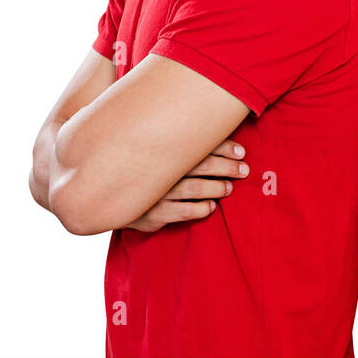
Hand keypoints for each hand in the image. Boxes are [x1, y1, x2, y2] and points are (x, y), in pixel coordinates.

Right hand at [125, 138, 249, 232]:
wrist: (114, 196)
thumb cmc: (149, 174)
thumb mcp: (162, 158)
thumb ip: (187, 148)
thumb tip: (225, 143)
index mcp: (166, 152)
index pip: (199, 145)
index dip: (223, 147)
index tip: (241, 152)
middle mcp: (162, 170)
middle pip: (200, 165)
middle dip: (226, 166)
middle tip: (243, 170)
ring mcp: (157, 193)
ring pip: (193, 188)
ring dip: (215, 187)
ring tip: (229, 188)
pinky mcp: (154, 214)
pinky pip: (182, 211)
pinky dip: (200, 209)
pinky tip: (211, 207)